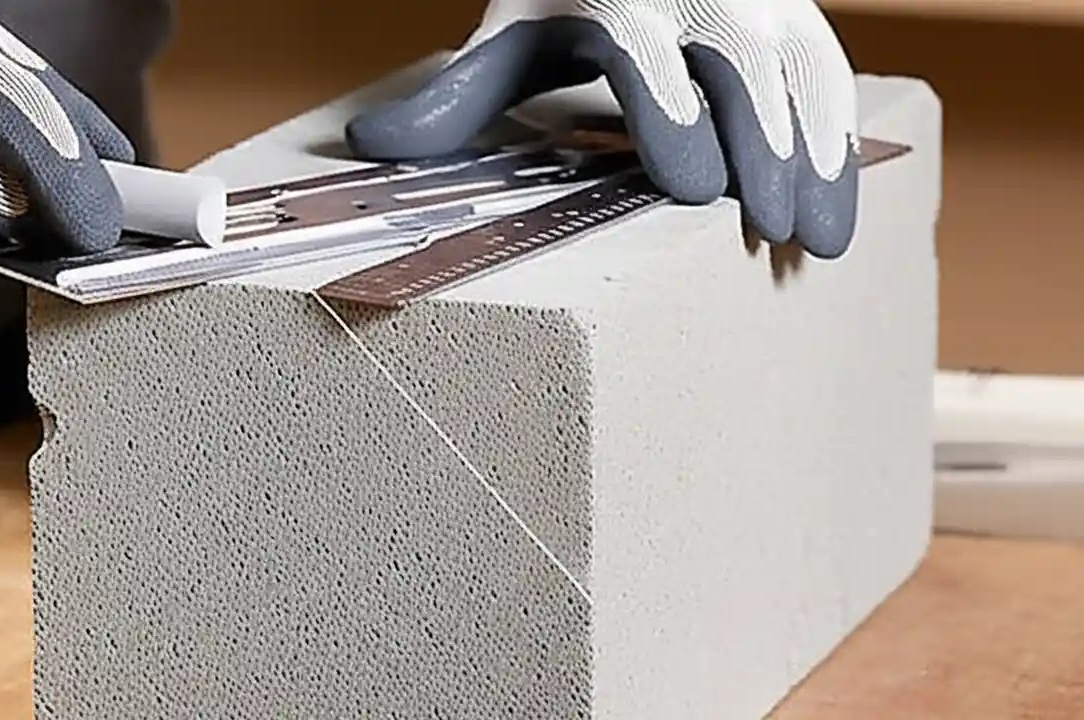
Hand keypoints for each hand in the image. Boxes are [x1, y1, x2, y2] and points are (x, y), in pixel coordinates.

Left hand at [346, 0, 860, 258]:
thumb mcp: (514, 33)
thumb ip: (460, 92)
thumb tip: (372, 142)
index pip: (644, 53)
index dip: (670, 114)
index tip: (692, 183)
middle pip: (737, 66)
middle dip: (760, 146)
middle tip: (774, 225)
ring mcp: (758, 3)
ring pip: (798, 73)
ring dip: (815, 155)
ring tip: (824, 238)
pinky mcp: (798, 20)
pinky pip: (829, 76)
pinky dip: (839, 140)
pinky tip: (844, 204)